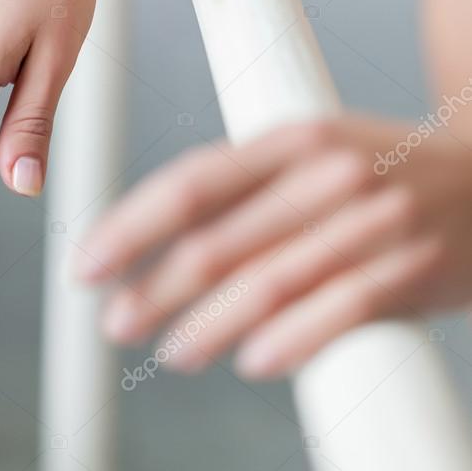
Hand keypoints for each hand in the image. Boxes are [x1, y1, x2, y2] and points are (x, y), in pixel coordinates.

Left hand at [74, 115, 471, 377]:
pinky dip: (284, 343)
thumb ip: (248, 183)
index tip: (90, 260)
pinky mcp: (406, 273)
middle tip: (112, 318)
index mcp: (294, 136)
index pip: (194, 181)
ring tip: (167, 349)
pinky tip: (247, 360)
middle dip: (153, 287)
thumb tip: (164, 234)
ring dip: (205, 326)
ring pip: (267, 286)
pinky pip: (334, 315)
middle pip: (218, 242)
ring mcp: (370, 225)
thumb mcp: (315, 148)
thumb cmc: (380, 166)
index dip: (132, 225)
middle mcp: (328, 175)